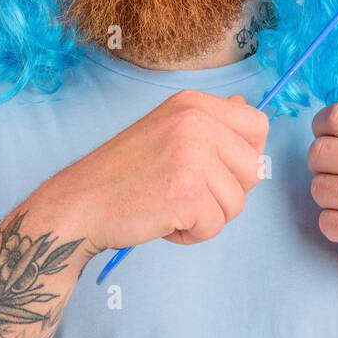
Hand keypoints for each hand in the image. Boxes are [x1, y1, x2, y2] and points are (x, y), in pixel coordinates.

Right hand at [43, 89, 268, 253]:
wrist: (80, 202)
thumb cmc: (124, 173)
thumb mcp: (169, 127)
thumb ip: (211, 120)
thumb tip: (247, 106)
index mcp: (194, 103)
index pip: (258, 126)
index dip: (244, 156)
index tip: (215, 168)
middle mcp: (195, 121)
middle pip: (254, 169)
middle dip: (227, 191)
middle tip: (186, 190)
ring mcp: (191, 155)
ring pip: (237, 202)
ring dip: (207, 215)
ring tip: (170, 204)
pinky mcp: (186, 192)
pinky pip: (215, 226)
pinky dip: (191, 234)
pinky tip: (163, 220)